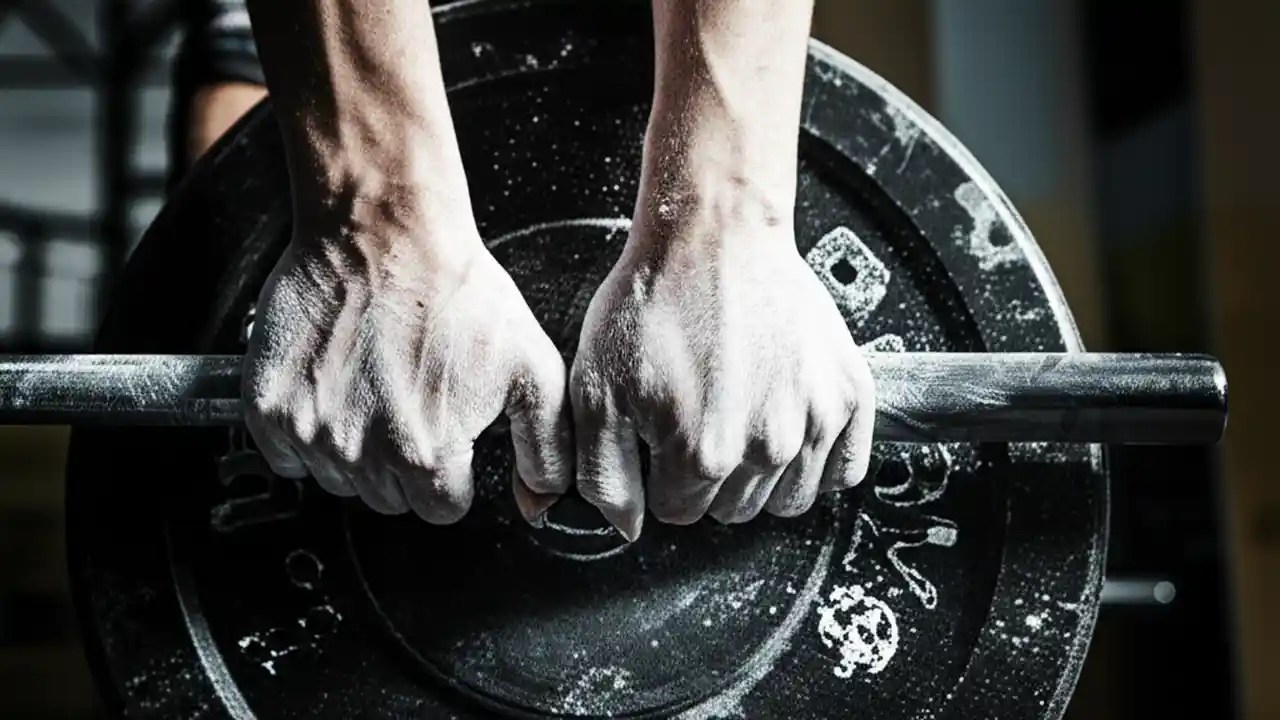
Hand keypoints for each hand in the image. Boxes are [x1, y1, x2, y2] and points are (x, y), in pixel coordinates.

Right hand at [242, 218, 571, 523]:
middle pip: (389, 498)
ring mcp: (311, 433)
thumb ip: (546, 448)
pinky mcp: (269, 407)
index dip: (451, 473)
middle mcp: (363, 455)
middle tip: (412, 399)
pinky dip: (307, 430)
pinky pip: (286, 455)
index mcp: (427, 456)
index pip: (441, 509)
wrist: (385, 233)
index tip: (447, 434)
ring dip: (357, 447)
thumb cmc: (457, 292)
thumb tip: (540, 502)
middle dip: (405, 460)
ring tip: (376, 384)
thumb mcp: (534, 370)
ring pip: (339, 479)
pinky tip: (337, 386)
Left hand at [570, 208, 875, 539]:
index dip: (663, 478)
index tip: (664, 438)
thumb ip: (604, 473)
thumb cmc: (656, 300)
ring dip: (762, 473)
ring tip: (741, 417)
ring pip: (787, 500)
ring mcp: (815, 420)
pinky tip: (789, 429)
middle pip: (734, 510)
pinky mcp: (849, 394)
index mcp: (702, 453)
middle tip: (700, 418)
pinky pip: (845, 472)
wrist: (714, 235)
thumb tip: (626, 528)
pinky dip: (819, 463)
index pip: (680, 513)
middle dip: (710, 477)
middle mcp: (767, 445)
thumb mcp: (596, 389)